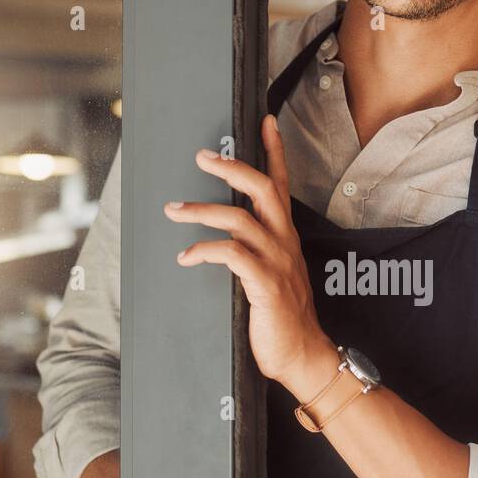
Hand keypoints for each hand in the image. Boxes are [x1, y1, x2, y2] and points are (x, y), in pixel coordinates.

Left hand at [163, 115, 334, 391]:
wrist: (303, 355)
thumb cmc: (282, 318)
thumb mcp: (272, 276)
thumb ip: (254, 253)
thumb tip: (225, 239)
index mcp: (286, 237)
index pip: (281, 185)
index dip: (275, 152)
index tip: (266, 122)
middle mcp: (284, 243)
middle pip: (262, 190)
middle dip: (232, 167)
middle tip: (202, 155)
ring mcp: (277, 262)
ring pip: (240, 220)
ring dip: (202, 211)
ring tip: (174, 210)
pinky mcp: (266, 285)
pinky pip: (233, 256)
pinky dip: (206, 251)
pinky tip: (187, 257)